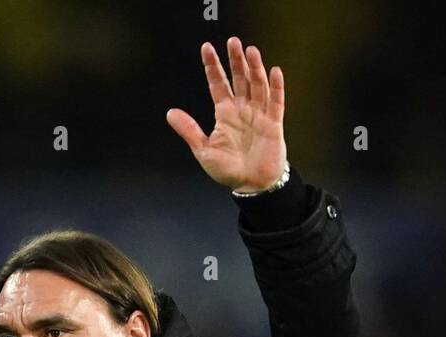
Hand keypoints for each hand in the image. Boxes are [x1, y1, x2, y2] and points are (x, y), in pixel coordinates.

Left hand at [166, 37, 286, 192]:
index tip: (206, 48)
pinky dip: (276, 87)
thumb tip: (170, 113)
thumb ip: (189, 130)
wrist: (251, 186)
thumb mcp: (203, 150)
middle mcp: (242, 110)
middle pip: (239, 79)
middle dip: (235, 61)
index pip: (218, 84)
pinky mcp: (273, 124)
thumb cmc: (228, 170)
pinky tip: (274, 71)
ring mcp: (259, 115)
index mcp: (224, 114)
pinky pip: (276, 102)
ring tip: (250, 51)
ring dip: (255, 68)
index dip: (212, 67)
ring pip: (257, 86)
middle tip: (232, 41)